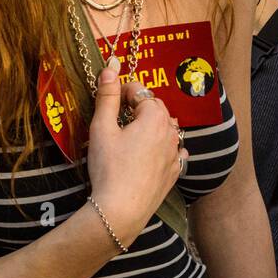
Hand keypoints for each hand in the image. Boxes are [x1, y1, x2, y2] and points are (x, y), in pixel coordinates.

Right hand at [85, 56, 184, 243]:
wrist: (122, 210)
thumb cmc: (109, 167)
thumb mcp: (101, 128)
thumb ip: (106, 97)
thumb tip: (110, 68)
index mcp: (154, 117)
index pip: (139, 91)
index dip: (121, 91)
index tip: (108, 98)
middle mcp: (171, 131)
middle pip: (156, 107)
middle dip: (138, 106)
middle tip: (117, 115)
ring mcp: (175, 153)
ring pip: (167, 128)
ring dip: (152, 125)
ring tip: (132, 133)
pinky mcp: (175, 172)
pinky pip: (174, 151)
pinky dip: (165, 146)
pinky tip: (152, 153)